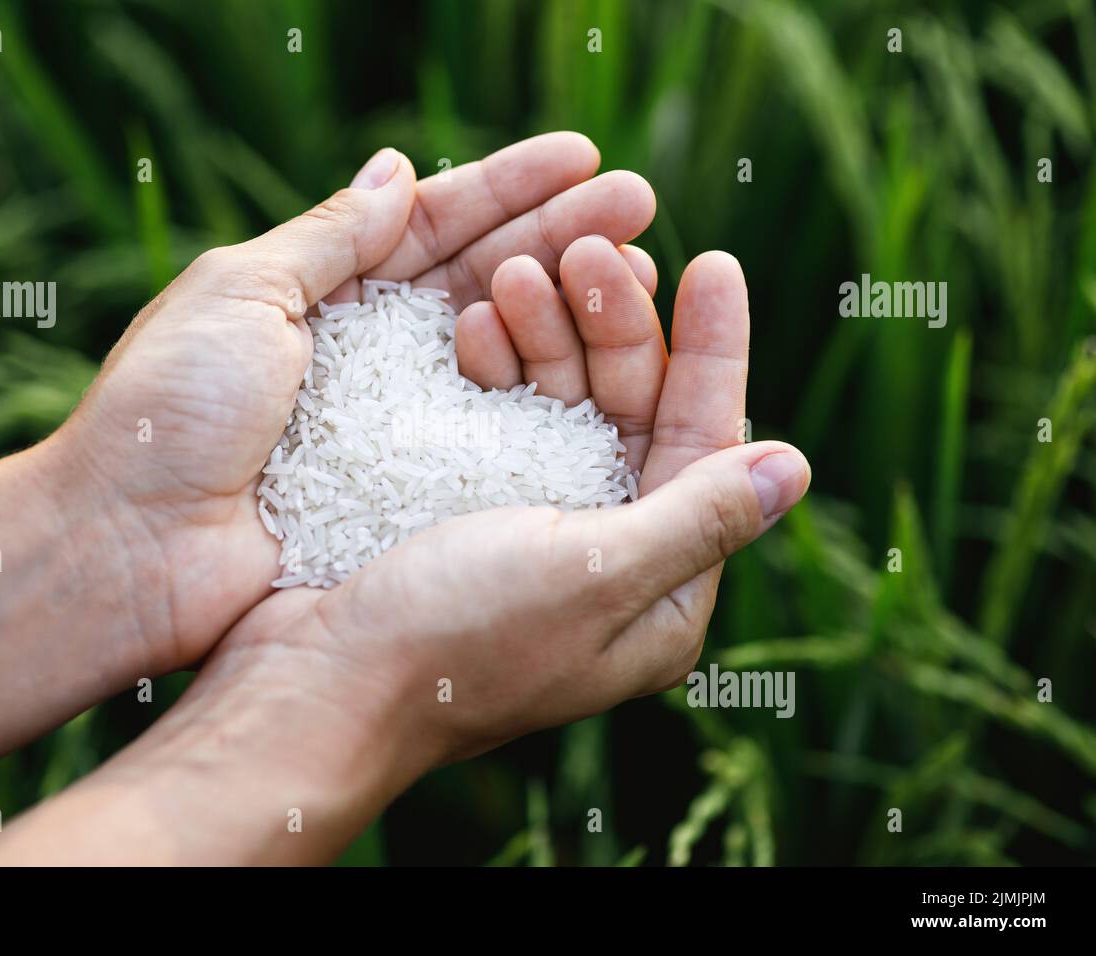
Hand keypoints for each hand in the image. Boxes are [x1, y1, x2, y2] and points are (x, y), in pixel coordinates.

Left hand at [55, 133, 657, 670]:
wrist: (133, 549)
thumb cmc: (170, 412)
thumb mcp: (239, 294)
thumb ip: (327, 236)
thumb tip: (398, 167)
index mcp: (321, 291)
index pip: (430, 223)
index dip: (508, 188)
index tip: (584, 155)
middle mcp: (369, 352)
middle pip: (482, 278)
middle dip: (561, 236)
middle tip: (645, 202)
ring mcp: (396, 422)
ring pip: (501, 352)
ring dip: (569, 309)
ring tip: (638, 273)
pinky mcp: (410, 487)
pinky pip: (490, 433)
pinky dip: (544, 396)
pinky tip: (601, 368)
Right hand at [89, 249, 811, 863]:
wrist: (312, 684)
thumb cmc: (455, 642)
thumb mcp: (595, 574)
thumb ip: (698, 519)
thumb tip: (794, 467)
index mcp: (657, 587)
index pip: (704, 444)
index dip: (713, 351)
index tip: (711, 262)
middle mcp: (604, 554)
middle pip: (630, 409)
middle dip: (613, 322)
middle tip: (586, 247)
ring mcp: (529, 528)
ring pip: (561, 400)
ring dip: (547, 331)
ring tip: (515, 273)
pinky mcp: (464, 507)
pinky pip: (498, 413)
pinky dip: (493, 363)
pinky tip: (473, 319)